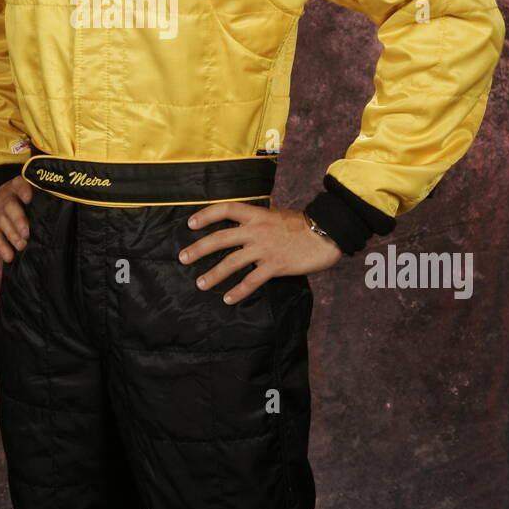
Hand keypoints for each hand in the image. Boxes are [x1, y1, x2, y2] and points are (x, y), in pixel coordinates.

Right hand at [0, 175, 32, 261]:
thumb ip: (40, 195)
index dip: (23, 190)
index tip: (29, 198)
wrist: (0, 197)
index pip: (19, 185)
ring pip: (2, 223)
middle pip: (10, 207)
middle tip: (26, 234)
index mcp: (16, 186)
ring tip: (22, 246)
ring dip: (12, 236)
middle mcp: (5, 198)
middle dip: (18, 220)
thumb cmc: (22, 196)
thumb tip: (62, 204)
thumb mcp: (28, 190)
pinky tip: (9, 257)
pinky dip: (2, 247)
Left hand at [178, 203, 342, 303]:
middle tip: (183, 258)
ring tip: (200, 284)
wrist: (326, 234)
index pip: (226, 209)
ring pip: (232, 262)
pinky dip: (239, 291)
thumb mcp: (276, 215)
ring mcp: (265, 249)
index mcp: (257, 214)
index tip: (190, 224)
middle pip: (221, 238)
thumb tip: (241, 227)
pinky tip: (228, 299)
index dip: (206, 215)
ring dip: (214, 274)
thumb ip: (258, 221)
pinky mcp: (275, 266)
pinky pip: (252, 281)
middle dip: (199, 248)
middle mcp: (257, 230)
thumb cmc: (302, 225)